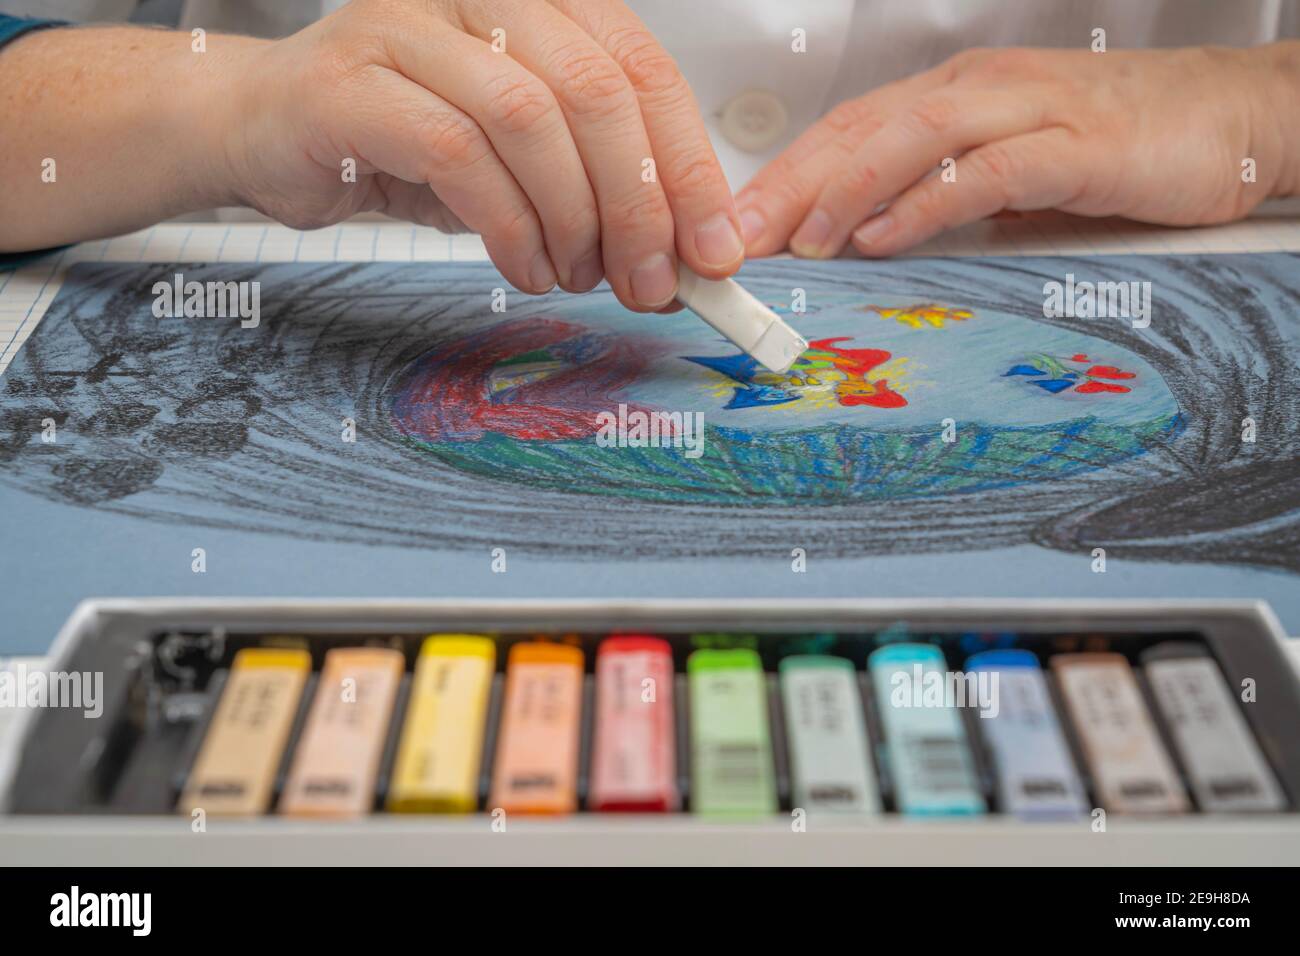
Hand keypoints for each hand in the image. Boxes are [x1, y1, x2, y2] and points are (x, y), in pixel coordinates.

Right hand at [222, 0, 742, 308]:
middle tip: (651, 280)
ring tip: (578, 277)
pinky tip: (523, 266)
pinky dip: (507, 225)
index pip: (643, 70)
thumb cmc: (403, 139)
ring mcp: (409, 28)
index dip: (689, 165)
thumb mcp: (523, 159)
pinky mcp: (352, 82)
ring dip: (573, 219)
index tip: (715, 248)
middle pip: (596, 91)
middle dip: (639, 203)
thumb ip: (597, 187)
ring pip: (530, 118)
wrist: (268, 130)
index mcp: (538, 2)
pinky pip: (457, 153)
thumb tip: (679, 252)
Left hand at [736, 43, 1299, 258]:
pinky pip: (985, 172)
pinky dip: (927, 203)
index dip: (785, 175)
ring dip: (845, 190)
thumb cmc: (1118, 141)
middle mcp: (980, 91)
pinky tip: (884, 236)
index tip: (734, 225)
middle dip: (790, 185)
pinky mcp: (1074, 146)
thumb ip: (943, 196)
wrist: (1230, 116)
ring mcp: (1027, 112)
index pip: (850, 129)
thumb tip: (869, 238)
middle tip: (735, 238)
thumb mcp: (1009, 171)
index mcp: (956, 94)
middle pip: (862, 128)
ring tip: (796, 239)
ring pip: (913, 137)